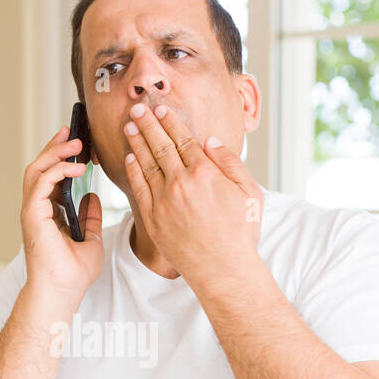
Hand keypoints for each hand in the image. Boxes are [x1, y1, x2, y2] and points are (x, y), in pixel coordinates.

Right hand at [20, 126, 103, 300]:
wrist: (64, 291)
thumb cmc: (73, 273)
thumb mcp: (92, 239)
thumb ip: (90, 217)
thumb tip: (93, 197)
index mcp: (48, 213)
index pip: (50, 176)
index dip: (62, 157)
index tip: (78, 142)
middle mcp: (37, 209)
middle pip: (40, 167)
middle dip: (56, 146)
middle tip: (74, 132)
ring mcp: (32, 211)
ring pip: (37, 170)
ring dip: (56, 153)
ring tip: (77, 143)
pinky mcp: (32, 214)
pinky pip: (41, 182)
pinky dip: (58, 170)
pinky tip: (77, 166)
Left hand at [121, 103, 264, 288]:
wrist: (223, 270)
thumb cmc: (241, 233)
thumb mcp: (249, 193)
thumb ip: (230, 163)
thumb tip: (210, 141)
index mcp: (205, 173)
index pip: (183, 139)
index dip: (169, 121)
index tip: (160, 109)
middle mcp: (181, 183)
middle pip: (160, 146)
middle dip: (147, 124)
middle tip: (137, 109)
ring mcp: (164, 201)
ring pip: (146, 164)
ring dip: (136, 142)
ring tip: (129, 126)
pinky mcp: (153, 219)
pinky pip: (139, 189)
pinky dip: (133, 171)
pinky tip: (129, 158)